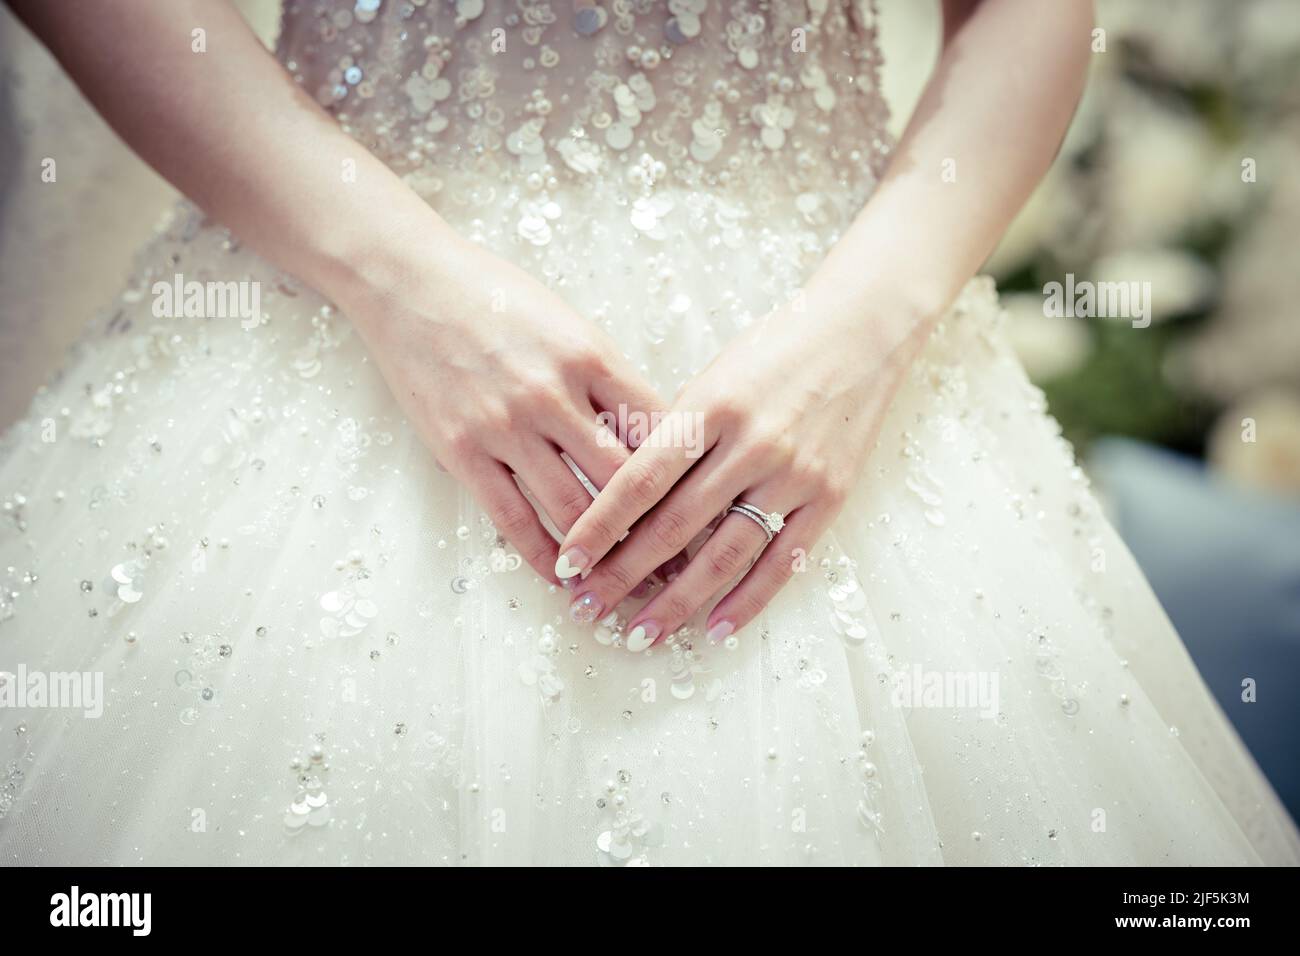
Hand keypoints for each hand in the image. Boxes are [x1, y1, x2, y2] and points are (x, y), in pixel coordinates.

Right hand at [346, 232, 663, 583]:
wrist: (410, 284)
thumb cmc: (498, 299)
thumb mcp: (570, 326)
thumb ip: (610, 382)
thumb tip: (658, 441)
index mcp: (592, 358)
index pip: (659, 431)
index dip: (690, 478)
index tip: (711, 513)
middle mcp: (553, 395)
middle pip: (625, 480)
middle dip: (662, 531)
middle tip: (687, 566)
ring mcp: (505, 428)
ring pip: (574, 511)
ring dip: (609, 558)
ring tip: (635, 588)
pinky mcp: (463, 454)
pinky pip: (514, 522)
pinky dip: (547, 559)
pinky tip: (568, 580)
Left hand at [556, 292, 932, 648]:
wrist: (863, 333)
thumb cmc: (776, 351)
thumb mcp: (713, 376)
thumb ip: (675, 433)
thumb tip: (628, 495)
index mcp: (712, 406)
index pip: (641, 479)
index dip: (599, 526)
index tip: (567, 563)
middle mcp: (752, 444)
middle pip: (676, 526)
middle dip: (624, 574)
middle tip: (587, 607)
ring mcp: (794, 475)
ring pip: (725, 554)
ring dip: (678, 601)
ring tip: (642, 632)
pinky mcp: (829, 498)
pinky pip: (783, 562)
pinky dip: (748, 601)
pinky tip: (714, 629)